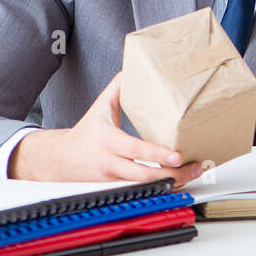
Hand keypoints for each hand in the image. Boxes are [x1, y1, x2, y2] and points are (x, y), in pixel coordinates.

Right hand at [8, 71, 202, 188]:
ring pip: (146, 186)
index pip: (135, 149)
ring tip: (193, 172)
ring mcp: (115, 178)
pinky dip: (162, 186)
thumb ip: (118, 86)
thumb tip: (134, 65)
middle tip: (194, 166)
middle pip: (144, 175)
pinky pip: (143, 189)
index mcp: (109, 141)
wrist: (61, 159)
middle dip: (172, 174)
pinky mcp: (119, 187)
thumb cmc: (86, 132)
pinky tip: (178, 181)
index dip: (157, 154)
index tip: (176, 156)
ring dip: (172, 182)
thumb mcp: (100, 106)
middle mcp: (112, 162)